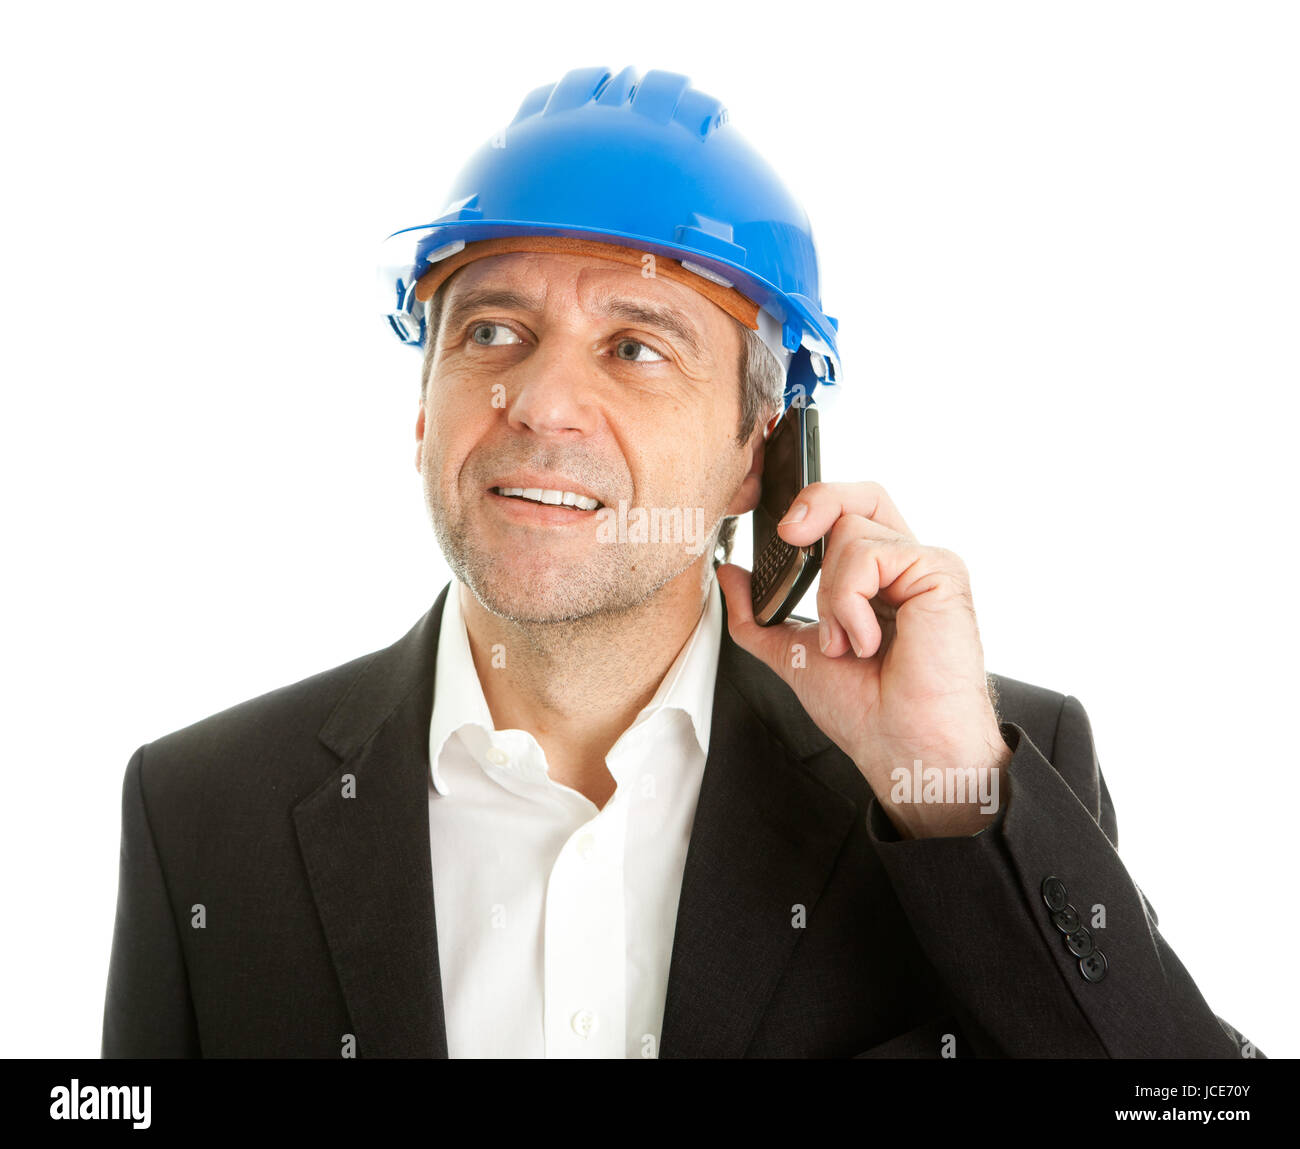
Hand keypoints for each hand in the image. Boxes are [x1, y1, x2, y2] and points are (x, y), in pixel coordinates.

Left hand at [717, 481, 1011, 838]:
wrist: (901, 749)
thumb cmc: (866, 712)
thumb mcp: (794, 655)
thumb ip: (759, 615)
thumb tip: (729, 574)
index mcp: (879, 578)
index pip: (849, 510)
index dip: (813, 506)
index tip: (778, 534)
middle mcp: (906, 565)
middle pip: (859, 495)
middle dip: (816, 503)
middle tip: (788, 537)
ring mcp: (926, 565)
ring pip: (851, 529)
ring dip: (830, 595)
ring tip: (848, 644)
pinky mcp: (941, 571)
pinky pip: (870, 553)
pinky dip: (850, 602)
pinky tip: (867, 643)